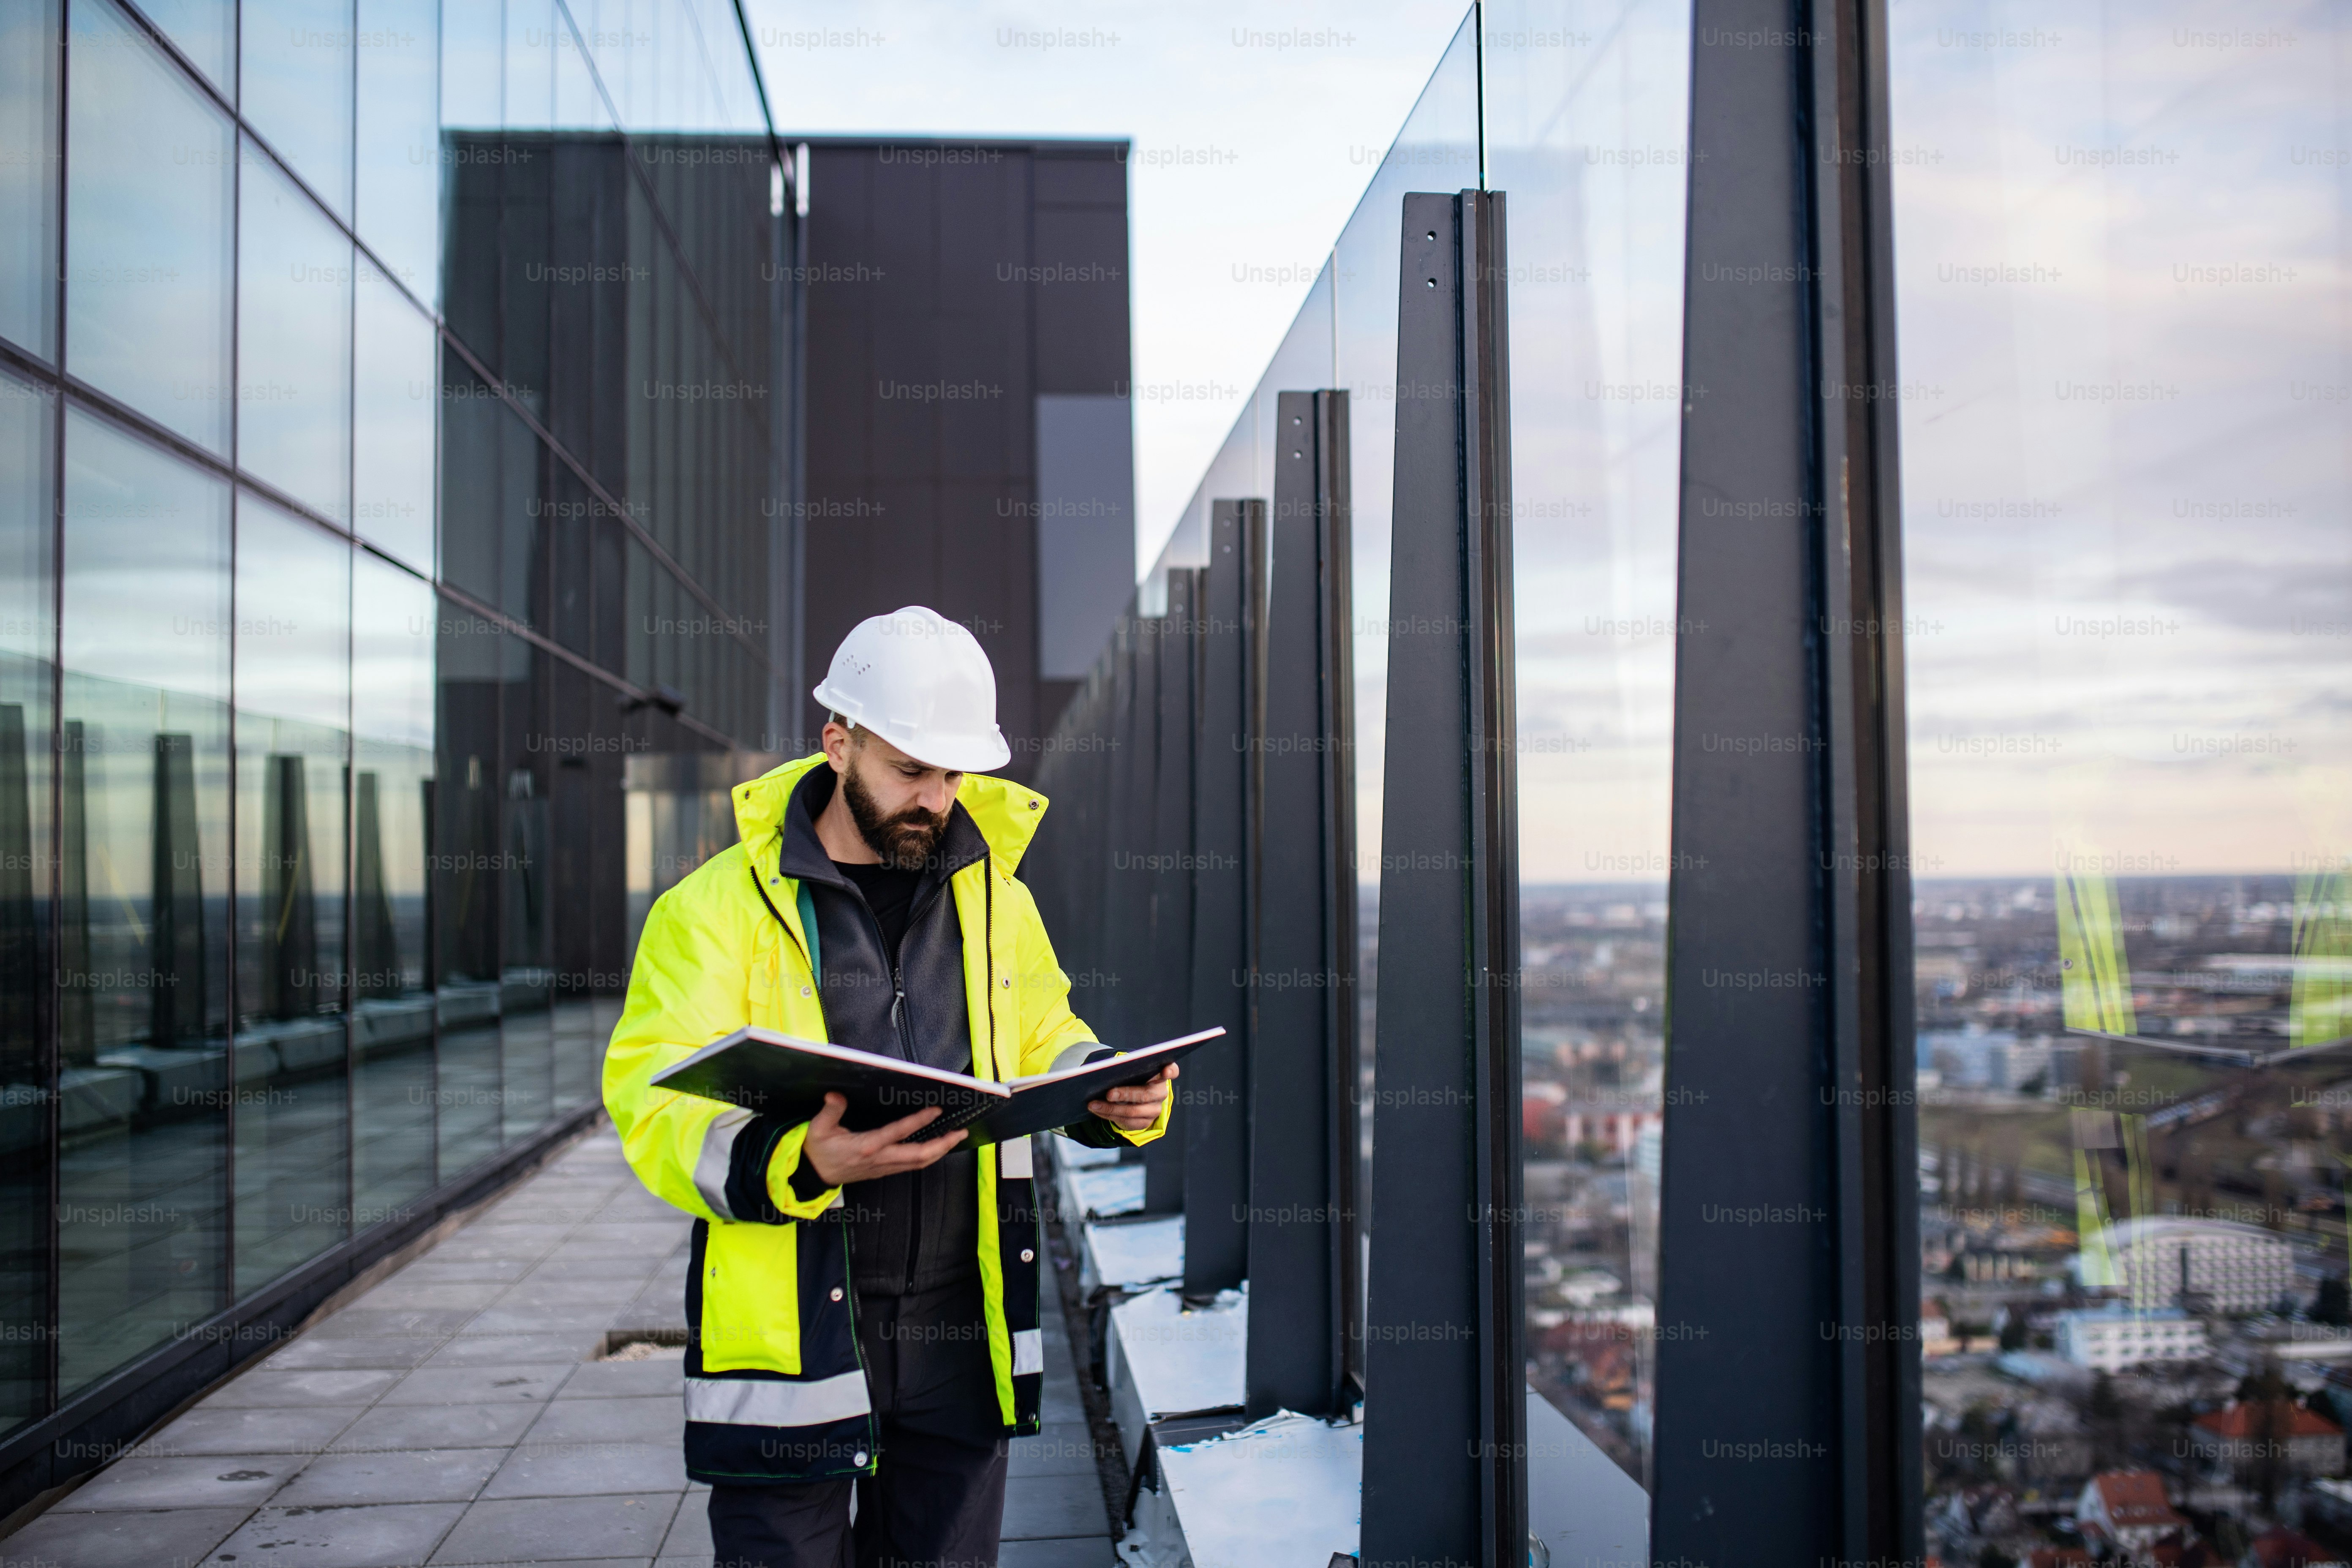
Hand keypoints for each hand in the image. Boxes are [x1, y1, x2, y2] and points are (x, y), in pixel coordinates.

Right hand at [800, 1094, 966, 1186]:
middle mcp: (880, 1158)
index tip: (935, 1110)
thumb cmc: (817, 1150)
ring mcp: (883, 1167)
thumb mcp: (818, 1128)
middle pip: (919, 1155)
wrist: (812, 1175)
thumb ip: (830, 1111)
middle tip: (961, 1131)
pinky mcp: (883, 1171)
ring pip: (919, 1163)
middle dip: (943, 1143)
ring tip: (955, 1138)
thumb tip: (836, 1095)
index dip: (919, 1121)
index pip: (899, 1132)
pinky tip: (935, 1148)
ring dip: (940, 1151)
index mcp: (866, 1146)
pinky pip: (911, 1166)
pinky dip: (927, 1157)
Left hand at [1089, 1062, 1177, 1131]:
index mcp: (1161, 1074)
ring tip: (1093, 1104)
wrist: (1132, 1096)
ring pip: (1133, 1112)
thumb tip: (1106, 1070)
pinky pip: (1126, 1121)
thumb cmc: (1130, 1076)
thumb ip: (1126, 1067)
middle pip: (1146, 1095)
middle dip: (1126, 1094)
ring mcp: (1154, 1110)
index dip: (1169, 1071)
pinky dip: (1109, 1115)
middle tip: (1108, 1093)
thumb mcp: (1130, 1069)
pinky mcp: (1144, 1122)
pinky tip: (1096, 1110)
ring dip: (1110, 1108)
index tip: (1164, 1070)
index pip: (1171, 1071)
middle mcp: (1161, 1092)